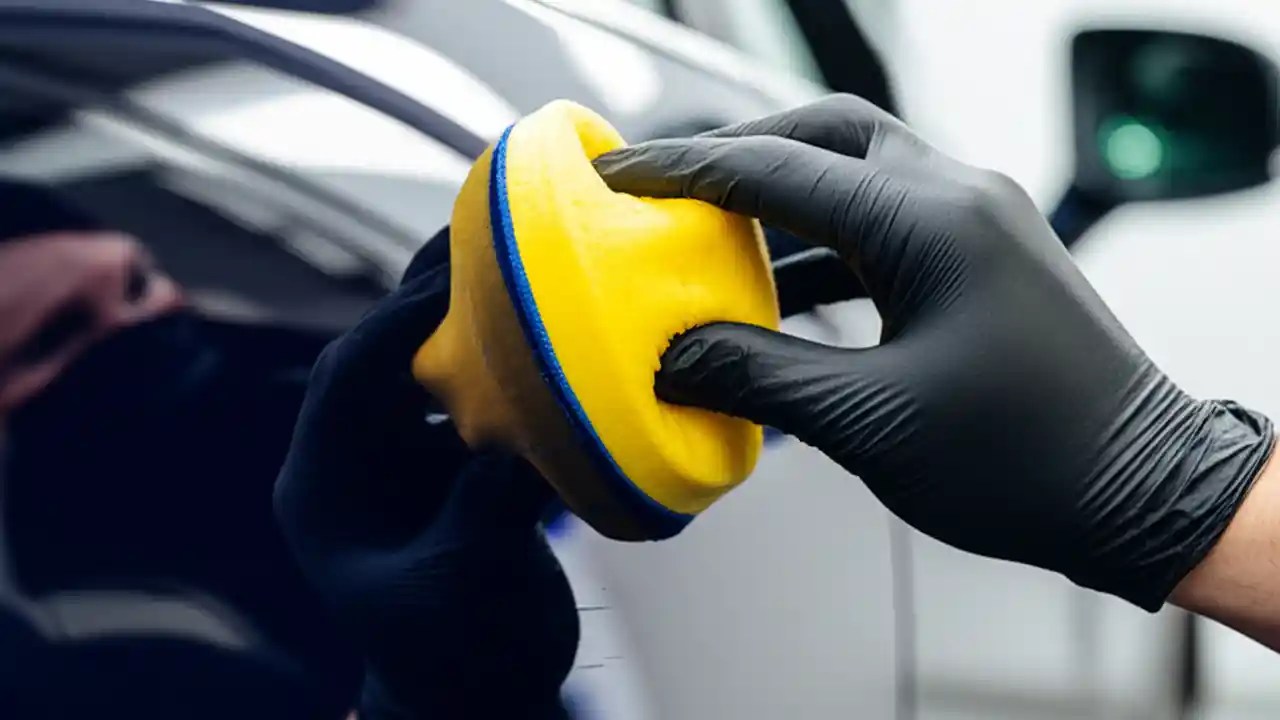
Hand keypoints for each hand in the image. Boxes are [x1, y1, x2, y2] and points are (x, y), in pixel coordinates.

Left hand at [273, 230, 576, 717]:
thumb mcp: (464, 586)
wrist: (485, 696)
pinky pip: (470, 394)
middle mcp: (354, 461)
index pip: (346, 375)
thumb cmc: (460, 658)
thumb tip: (523, 437)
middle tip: (486, 237)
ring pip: (425, 366)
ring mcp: (402, 461)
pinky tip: (548, 329)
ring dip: (467, 320)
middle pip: (381, 353)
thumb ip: (484, 506)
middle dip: (428, 299)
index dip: (396, 319)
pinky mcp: (449, 467)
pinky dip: (505, 362)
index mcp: (322, 486)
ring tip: (519, 262)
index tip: (456, 276)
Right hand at [595, 95, 1274, 610]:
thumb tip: (675, 359)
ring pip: (857, 171)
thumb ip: (760, 379)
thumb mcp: (870, 423)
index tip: (620, 176)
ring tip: (710, 236)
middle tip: (666, 186)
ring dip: (781, 196)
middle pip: (824, 134)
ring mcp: (979, 222)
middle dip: (736, 155)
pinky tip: (780, 289)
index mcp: (929, 222)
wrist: (1144, 492)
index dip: (685, 172)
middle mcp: (958, 198)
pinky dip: (824, 242)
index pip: (778, 169)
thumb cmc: (1027, 462)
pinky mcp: (985, 257)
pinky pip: (885, 221)